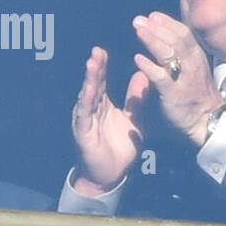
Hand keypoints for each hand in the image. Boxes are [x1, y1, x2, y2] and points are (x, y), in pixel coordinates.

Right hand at [70, 46, 148, 194]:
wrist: (110, 176)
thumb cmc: (120, 148)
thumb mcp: (134, 120)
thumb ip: (137, 99)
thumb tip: (142, 74)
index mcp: (103, 105)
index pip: (102, 81)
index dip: (103, 66)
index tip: (104, 50)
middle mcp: (91, 109)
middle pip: (93, 85)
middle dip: (95, 68)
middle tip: (97, 51)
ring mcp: (85, 120)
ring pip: (87, 96)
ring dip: (90, 80)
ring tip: (92, 64)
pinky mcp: (83, 133)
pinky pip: (85, 115)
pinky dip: (87, 102)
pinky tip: (90, 91)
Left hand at [131, 12, 221, 146]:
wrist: (207, 120)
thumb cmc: (195, 93)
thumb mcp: (192, 68)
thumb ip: (179, 54)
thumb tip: (161, 37)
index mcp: (196, 56)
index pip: (183, 33)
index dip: (168, 23)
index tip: (152, 16)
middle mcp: (192, 64)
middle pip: (175, 39)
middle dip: (157, 27)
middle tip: (139, 20)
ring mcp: (184, 78)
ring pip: (170, 54)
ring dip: (152, 40)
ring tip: (138, 31)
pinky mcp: (175, 94)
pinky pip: (162, 78)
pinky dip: (149, 67)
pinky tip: (137, 59)